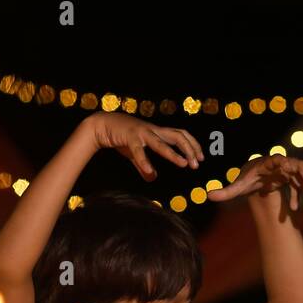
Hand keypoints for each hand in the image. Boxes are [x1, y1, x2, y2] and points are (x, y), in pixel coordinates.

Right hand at [83, 114, 200, 180]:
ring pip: (161, 142)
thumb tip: (153, 177)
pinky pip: (138, 151)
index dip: (192, 144)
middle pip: (177, 135)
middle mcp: (152, 130)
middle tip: (197, 164)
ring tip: (184, 164)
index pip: (180, 134)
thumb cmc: (120, 137)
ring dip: (174, 154)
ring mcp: (141, 132)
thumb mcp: (134, 153)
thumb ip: (144, 166)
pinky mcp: (129, 137)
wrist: (101, 125)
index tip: (200, 157)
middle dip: (190, 148)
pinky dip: (145, 162)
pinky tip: (151, 173)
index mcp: (156, 132)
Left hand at [207, 155, 302, 210]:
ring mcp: (289, 172)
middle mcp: (281, 165)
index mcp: (268, 163)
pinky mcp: (292, 180)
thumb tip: (208, 196)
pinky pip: (301, 186)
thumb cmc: (246, 180)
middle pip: (297, 165)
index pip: (278, 159)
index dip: (285, 162)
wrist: (254, 179)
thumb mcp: (237, 187)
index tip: (289, 167)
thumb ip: (225, 192)